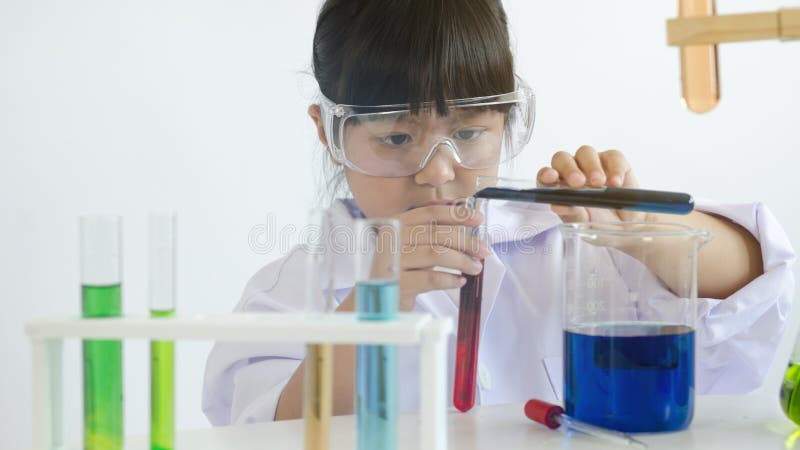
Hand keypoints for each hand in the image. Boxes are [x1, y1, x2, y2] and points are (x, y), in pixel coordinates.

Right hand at [391, 205, 490, 310]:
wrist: (373, 299)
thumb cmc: (397, 271)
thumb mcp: (411, 246)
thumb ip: (432, 234)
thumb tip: (467, 229)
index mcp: (396, 224)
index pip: (430, 212)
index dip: (457, 214)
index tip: (477, 218)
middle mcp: (392, 239)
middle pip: (437, 233)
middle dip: (466, 241)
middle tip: (483, 250)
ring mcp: (393, 261)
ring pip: (436, 254)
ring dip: (462, 260)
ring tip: (475, 267)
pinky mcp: (397, 284)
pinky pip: (431, 278)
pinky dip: (450, 279)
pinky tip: (459, 281)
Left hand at [536, 145, 651, 222]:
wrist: (627, 226)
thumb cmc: (599, 223)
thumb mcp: (584, 222)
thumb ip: (571, 213)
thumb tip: (557, 206)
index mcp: (558, 186)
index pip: (545, 175)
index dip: (546, 174)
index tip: (550, 177)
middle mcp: (572, 171)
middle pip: (563, 158)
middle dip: (569, 168)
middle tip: (578, 182)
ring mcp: (592, 163)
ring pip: (585, 152)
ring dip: (591, 166)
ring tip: (599, 183)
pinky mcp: (614, 161)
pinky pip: (612, 156)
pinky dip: (615, 168)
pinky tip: (616, 183)